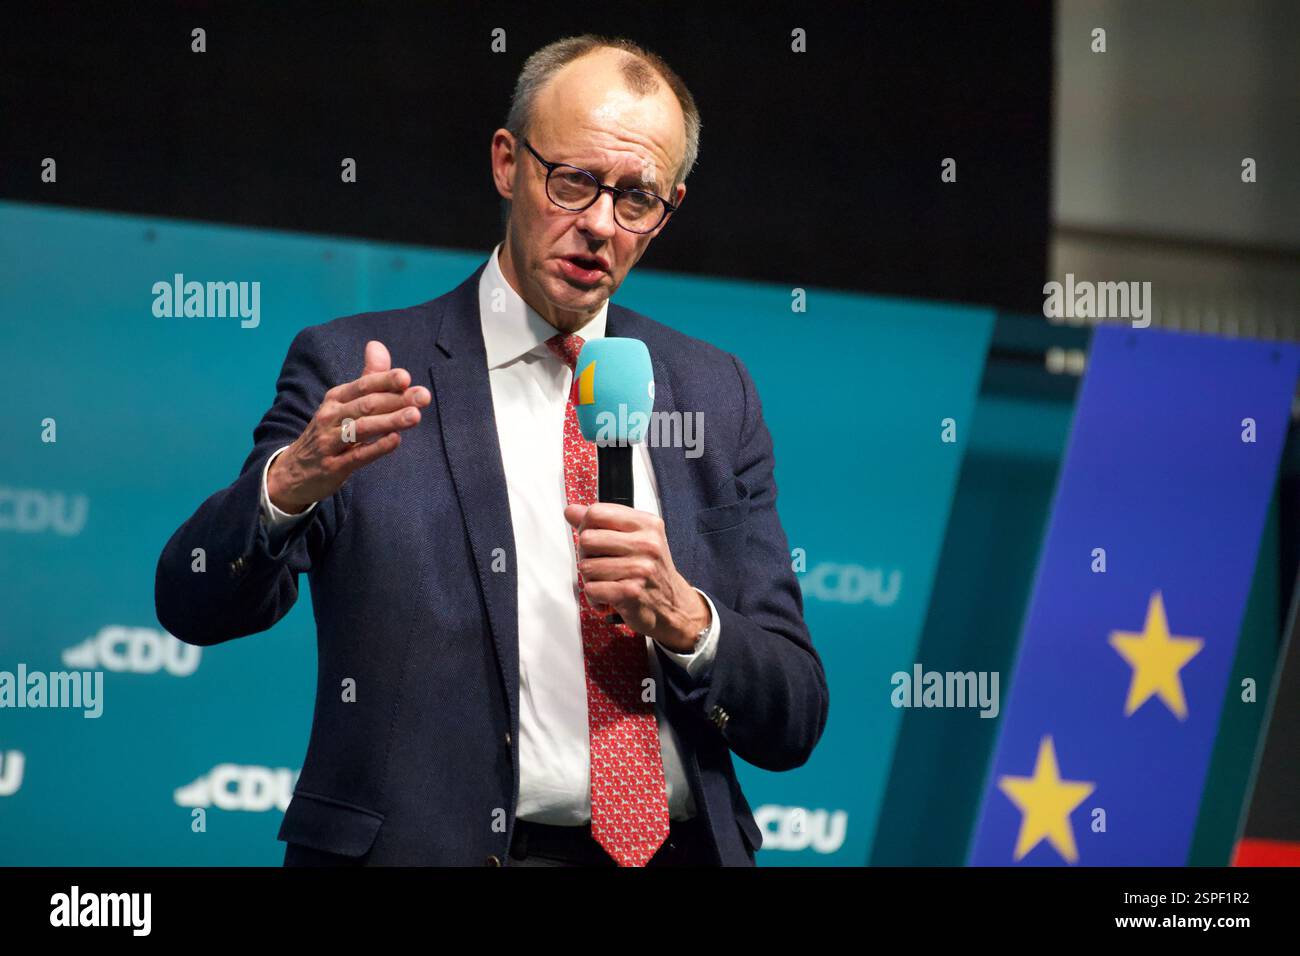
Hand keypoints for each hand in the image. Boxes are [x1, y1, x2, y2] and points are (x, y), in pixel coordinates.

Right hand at [267, 340, 429, 512]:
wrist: (294, 471)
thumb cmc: (328, 432)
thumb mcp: (342, 403)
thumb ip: (367, 377)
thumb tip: (377, 345)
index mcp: (336, 398)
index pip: (363, 385)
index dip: (384, 381)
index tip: (406, 378)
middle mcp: (331, 416)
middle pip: (366, 405)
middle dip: (397, 400)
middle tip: (424, 396)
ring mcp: (330, 442)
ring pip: (362, 428)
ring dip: (390, 421)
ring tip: (415, 416)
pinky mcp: (333, 467)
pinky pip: (356, 456)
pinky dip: (376, 448)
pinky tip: (395, 441)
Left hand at [564, 502, 710, 652]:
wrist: (673, 606)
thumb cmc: (651, 570)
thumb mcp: (635, 538)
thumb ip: (602, 522)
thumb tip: (571, 511)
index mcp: (647, 524)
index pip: (597, 512)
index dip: (586, 526)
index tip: (594, 539)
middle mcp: (647, 544)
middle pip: (587, 539)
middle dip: (586, 554)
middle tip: (601, 563)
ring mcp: (640, 568)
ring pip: (586, 566)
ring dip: (591, 579)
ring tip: (609, 581)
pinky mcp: (631, 592)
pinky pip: (591, 589)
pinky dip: (595, 597)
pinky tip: (609, 596)